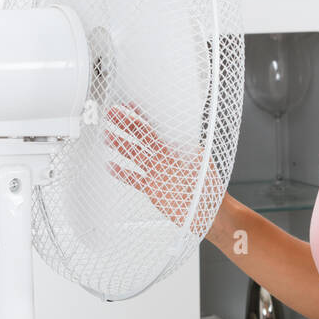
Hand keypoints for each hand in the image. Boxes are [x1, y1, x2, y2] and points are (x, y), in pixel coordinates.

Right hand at [105, 101, 226, 228]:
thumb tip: (175, 132)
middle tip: (112, 114)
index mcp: (178, 148)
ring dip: (121, 145)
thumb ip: (185, 147)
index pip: (157, 127)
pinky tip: (111, 165)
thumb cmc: (210, 188)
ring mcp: (158, 173)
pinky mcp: (152, 188)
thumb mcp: (201, 162)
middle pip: (142, 138)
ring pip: (135, 156)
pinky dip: (122, 173)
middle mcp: (166, 158)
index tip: (130, 106)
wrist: (208, 213)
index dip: (144, 116)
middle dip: (127, 125)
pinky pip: (134, 178)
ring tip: (107, 135)